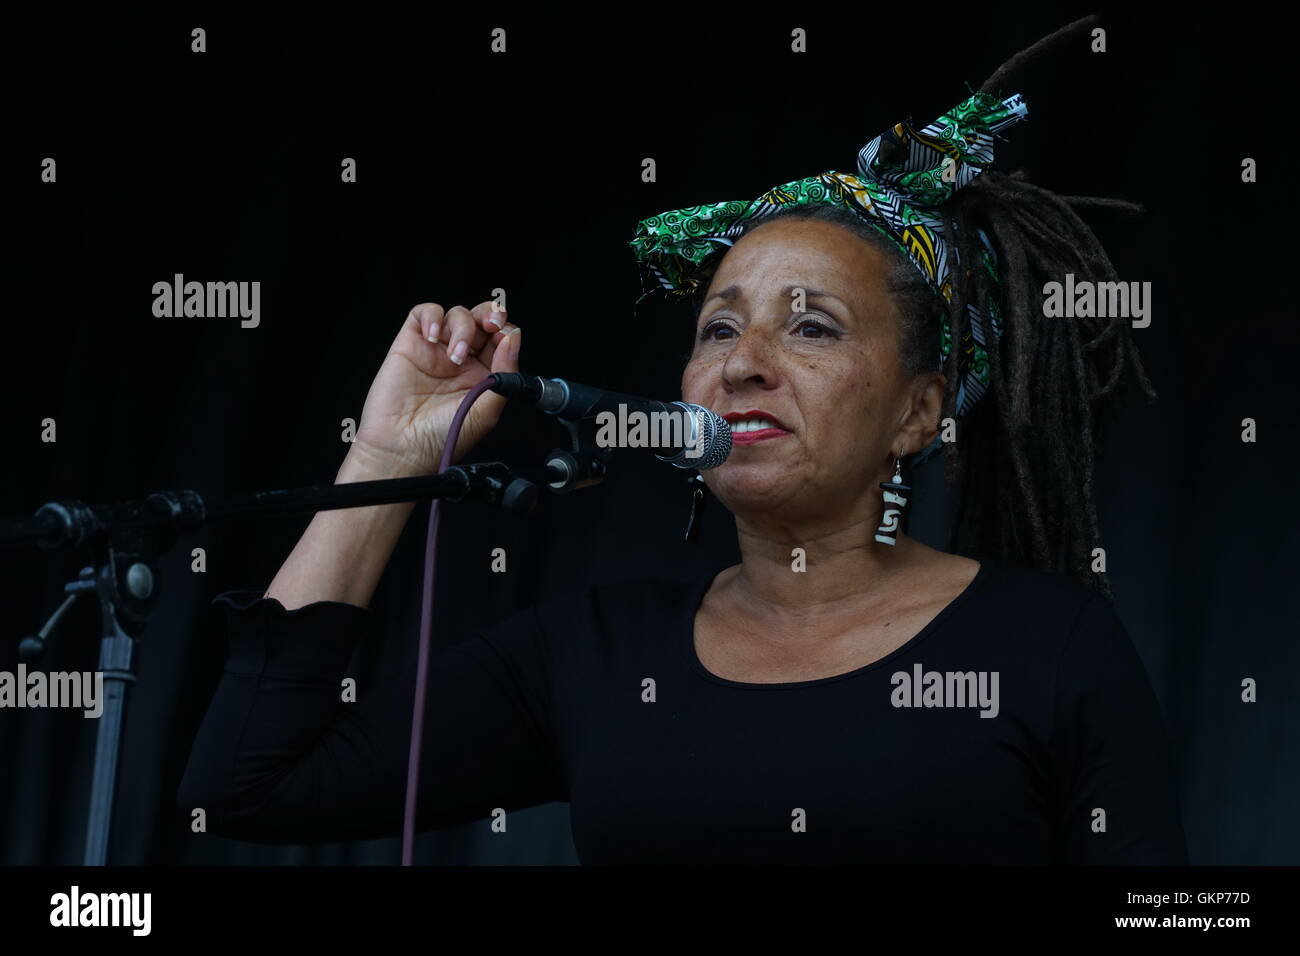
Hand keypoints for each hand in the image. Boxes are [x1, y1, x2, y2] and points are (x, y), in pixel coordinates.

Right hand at [349, 302, 521, 476]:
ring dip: (462, 327)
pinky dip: (432, 316)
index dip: (506, 332)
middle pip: (481, 320)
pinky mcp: (410, 343)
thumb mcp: (487, 410)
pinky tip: (434, 337)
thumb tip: (513, 338)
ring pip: (457, 315)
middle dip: (490, 316)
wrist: (402, 447)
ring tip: (454, 356)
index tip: (505, 338)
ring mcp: (436, 350)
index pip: (501, 341)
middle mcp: (462, 360)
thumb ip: (505, 373)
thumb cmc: (442, 437)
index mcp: (483, 375)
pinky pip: (424, 313)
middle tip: (491, 325)